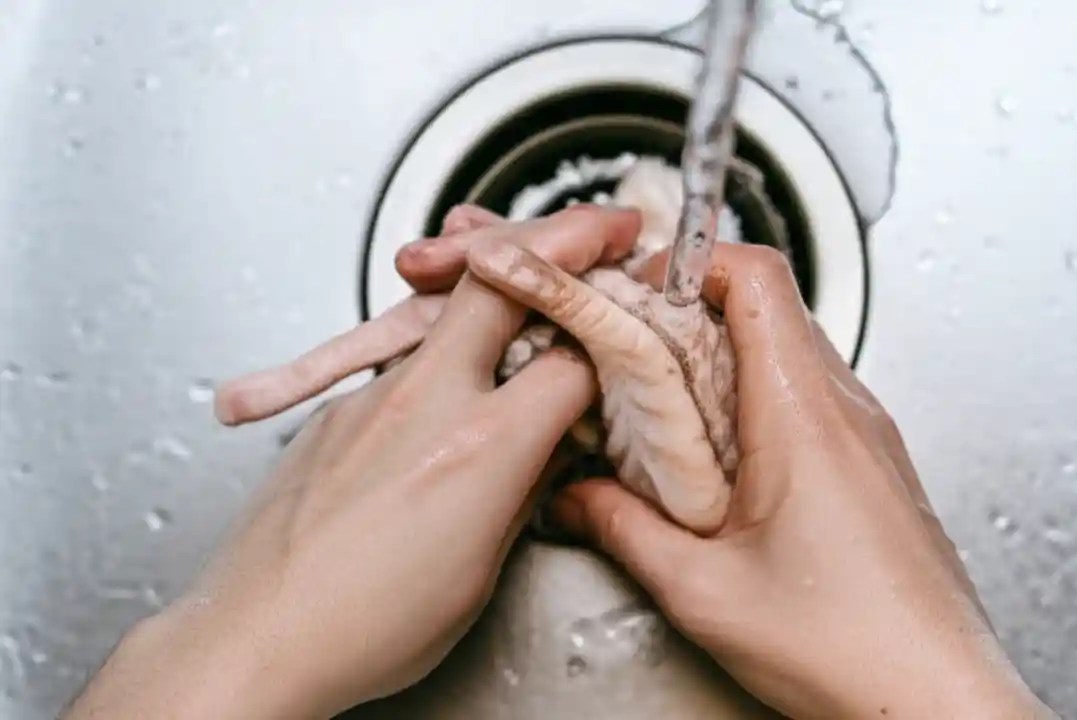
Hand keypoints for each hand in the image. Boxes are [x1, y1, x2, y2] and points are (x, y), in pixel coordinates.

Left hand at [66, 206, 640, 719]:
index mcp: (480, 447)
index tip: (627, 337)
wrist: (252, 639)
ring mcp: (371, 396)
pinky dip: (427, 328)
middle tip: (606, 227)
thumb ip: (524, 490)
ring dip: (485, 268)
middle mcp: (424, 400)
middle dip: (563, 240)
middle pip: (505, 281)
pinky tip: (432, 314)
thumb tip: (550, 449)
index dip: (612, 343)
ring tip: (509, 241)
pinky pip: (389, 347)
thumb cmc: (364, 627)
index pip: (574, 361)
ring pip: (438, 304)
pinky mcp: (334, 408)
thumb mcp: (481, 570)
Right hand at [465, 239, 1053, 718]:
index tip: (640, 285)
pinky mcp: (873, 466)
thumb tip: (579, 498)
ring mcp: (867, 435)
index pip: (756, 275)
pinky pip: (809, 398)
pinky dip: (755, 402)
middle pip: (767, 305)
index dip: (690, 260)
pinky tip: (721, 462)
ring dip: (722, 360)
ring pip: (787, 350)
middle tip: (635, 349)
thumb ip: (624, 530)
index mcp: (802, 414)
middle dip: (690, 312)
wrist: (938, 699)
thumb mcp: (702, 592)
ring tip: (668, 409)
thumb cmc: (850, 648)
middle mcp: (844, 409)